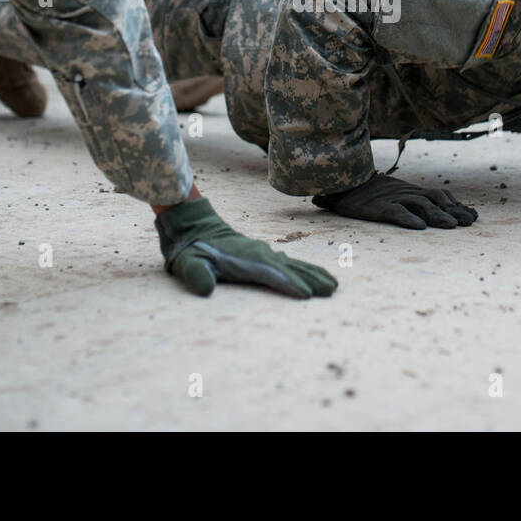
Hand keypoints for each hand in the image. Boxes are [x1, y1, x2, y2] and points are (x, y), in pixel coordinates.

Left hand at [154, 196, 337, 297]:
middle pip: (290, 268)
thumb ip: (196, 276)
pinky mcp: (261, 252)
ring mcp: (261, 252)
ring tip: (333, 284)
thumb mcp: (188, 264)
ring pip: (292, 263)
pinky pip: (287, 261)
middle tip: (332, 290)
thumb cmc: (190, 251)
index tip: (307, 294)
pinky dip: (303, 268)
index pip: (272, 274)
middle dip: (311, 279)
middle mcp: (258, 254)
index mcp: (245, 260)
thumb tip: (205, 288)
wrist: (193, 225)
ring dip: (312, 273)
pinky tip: (311, 274)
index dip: (289, 284)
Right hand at [312, 173, 477, 229]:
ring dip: (438, 215)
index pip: (439, 195)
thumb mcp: (393, 194)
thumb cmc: (367, 192)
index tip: (473, 216)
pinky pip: (396, 211)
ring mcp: (393, 198)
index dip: (457, 205)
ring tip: (452, 225)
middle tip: (470, 222)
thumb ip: (408, 203)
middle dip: (454, 211)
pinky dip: (408, 218)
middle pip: (435, 200)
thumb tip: (428, 217)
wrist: (342, 183)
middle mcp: (406, 193)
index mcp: (411, 191)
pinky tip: (419, 227)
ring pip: (420, 205)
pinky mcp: (378, 206)